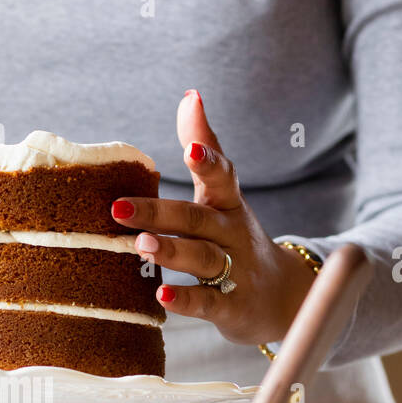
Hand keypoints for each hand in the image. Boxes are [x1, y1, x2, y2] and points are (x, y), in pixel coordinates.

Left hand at [112, 91, 317, 345]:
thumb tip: (190, 95)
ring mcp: (235, 271)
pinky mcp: (232, 306)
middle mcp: (233, 234)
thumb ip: (205, 149)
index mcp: (228, 205)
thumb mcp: (224, 195)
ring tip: (140, 245)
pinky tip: (160, 294)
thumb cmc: (237, 238)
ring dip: (172, 251)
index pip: (222, 177)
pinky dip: (186, 299)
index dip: (207, 162)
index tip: (189, 149)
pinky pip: (209, 302)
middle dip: (160, 213)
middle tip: (119, 208)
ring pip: (203, 258)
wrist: (282, 297)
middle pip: (198, 219)